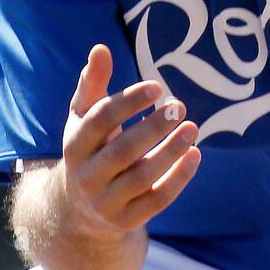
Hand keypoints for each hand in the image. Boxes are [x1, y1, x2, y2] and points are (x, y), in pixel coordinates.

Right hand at [58, 44, 199, 237]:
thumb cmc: (90, 149)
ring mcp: (106, 202)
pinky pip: (156, 201)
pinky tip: (195, 155)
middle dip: (153, 128)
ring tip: (193, 127)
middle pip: (122, 151)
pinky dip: (178, 179)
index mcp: (75, 145)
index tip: (157, 87)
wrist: (78, 212)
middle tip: (180, 106)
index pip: (100, 120)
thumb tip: (100, 48)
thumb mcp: (84, 118)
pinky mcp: (127, 220)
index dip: (128, 102)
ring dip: (170, 151)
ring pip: (142, 177)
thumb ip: (93, 84)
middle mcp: (87, 176)